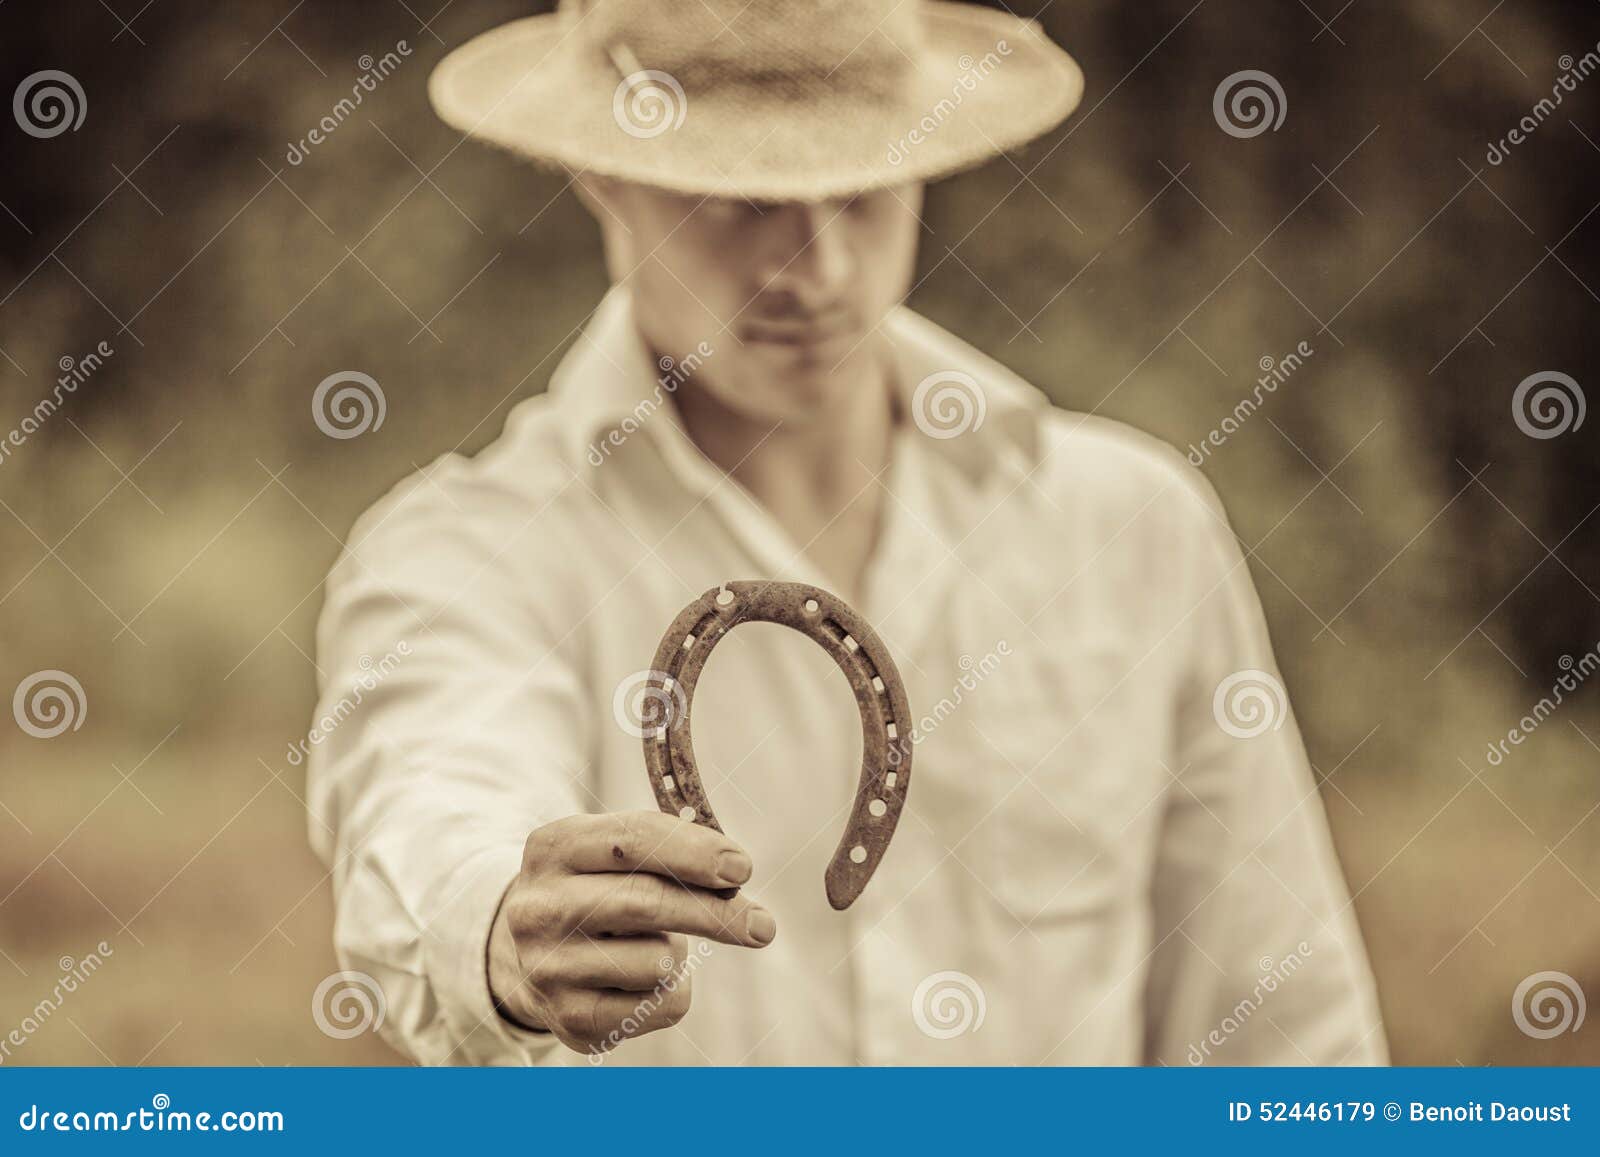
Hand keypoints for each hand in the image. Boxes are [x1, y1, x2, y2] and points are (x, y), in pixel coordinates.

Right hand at [487, 810, 774, 1054]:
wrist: (531, 953)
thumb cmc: (597, 887)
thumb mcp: (615, 853)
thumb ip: (670, 852)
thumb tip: (735, 876)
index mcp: (553, 847)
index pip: (634, 839)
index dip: (695, 852)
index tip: (742, 868)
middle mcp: (538, 906)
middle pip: (646, 903)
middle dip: (715, 913)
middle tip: (763, 926)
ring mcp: (547, 966)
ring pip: (657, 961)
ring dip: (679, 953)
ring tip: (655, 944)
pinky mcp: (566, 1018)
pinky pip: (657, 1006)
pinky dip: (672, 991)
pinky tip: (645, 980)